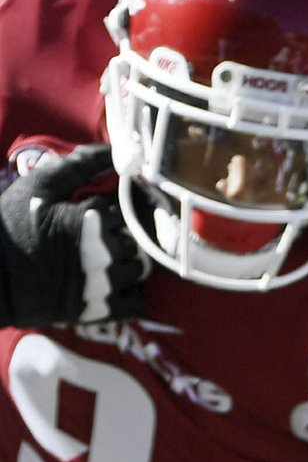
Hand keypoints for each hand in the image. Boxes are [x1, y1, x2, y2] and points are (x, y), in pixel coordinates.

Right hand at [0, 145, 141, 327]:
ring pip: (141, 268)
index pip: (126, 209)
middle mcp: (103, 255)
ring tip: (104, 253)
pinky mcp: (100, 311)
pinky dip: (131, 290)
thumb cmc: (13, 223)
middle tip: (98, 232)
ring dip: (129, 259)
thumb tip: (116, 151)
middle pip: (137, 239)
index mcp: (91, 222)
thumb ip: (81, 165)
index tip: (96, 208)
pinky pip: (137, 301)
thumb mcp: (41, 185)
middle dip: (122, 232)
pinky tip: (112, 279)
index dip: (113, 207)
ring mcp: (103, 285)